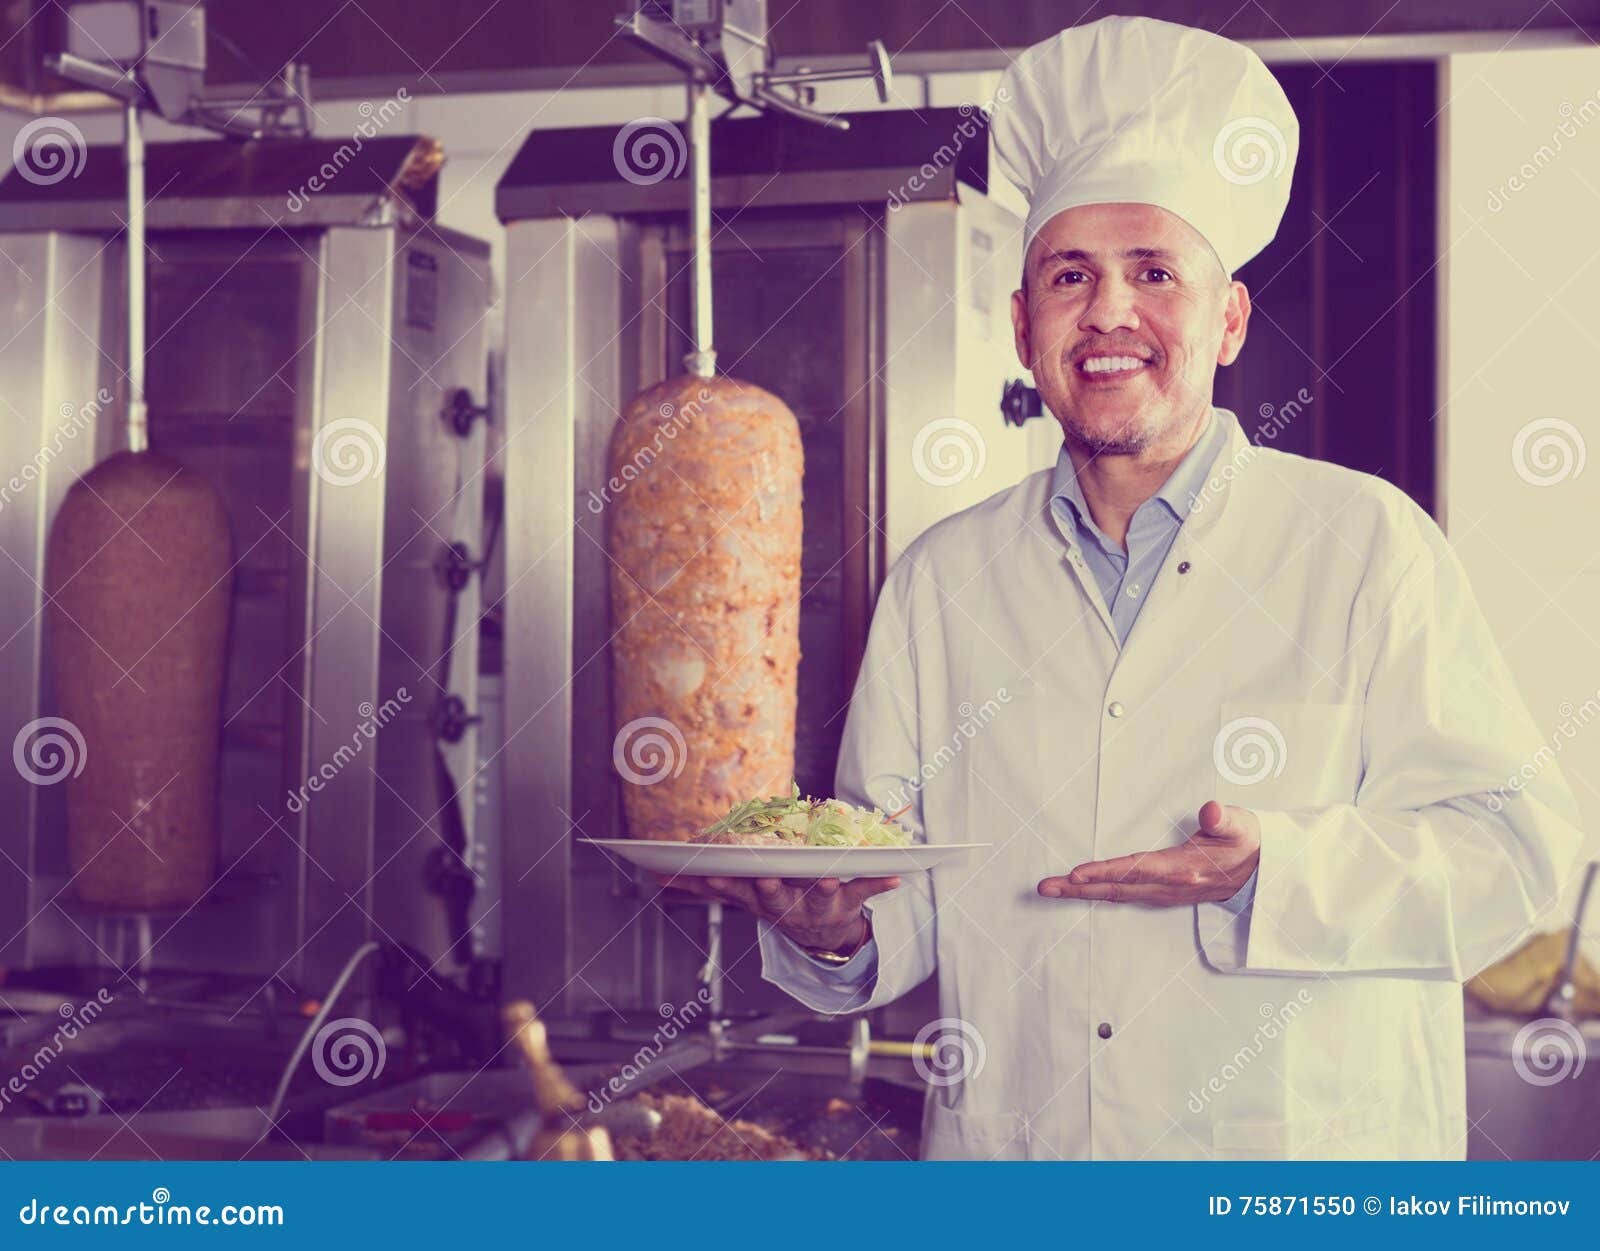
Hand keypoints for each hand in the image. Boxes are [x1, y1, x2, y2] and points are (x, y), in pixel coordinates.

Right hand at [655, 872, 900, 952]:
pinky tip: (898, 876)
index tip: (721, 875)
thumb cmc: (778, 900)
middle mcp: (791, 906)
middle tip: (767, 879)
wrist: (822, 936)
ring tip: (832, 878)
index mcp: (763, 900)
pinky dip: (882, 883)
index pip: (742, 892)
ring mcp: (821, 904)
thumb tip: (655, 875)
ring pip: (823, 896)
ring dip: (828, 888)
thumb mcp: (739, 895)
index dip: (731, 885)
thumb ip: (700, 884)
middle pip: (779, 897)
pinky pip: (868, 890)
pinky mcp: (851, 900)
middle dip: (772, 889)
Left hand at [1037, 800, 1259, 904]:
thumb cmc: (1247, 843)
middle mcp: (1171, 887)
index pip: (1138, 870)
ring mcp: (1165, 894)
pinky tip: (1081, 891)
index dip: (1106, 872)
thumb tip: (1211, 811)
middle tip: (1045, 887)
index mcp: (1185, 870)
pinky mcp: (1163, 894)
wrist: (1264, 872)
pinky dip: (1099, 892)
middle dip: (1079, 888)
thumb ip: (1225, 818)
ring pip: (1117, 894)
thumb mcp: (1242, 826)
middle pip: (1117, 888)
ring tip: (1052, 889)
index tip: (1077, 873)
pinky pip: (1124, 895)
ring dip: (1083, 892)